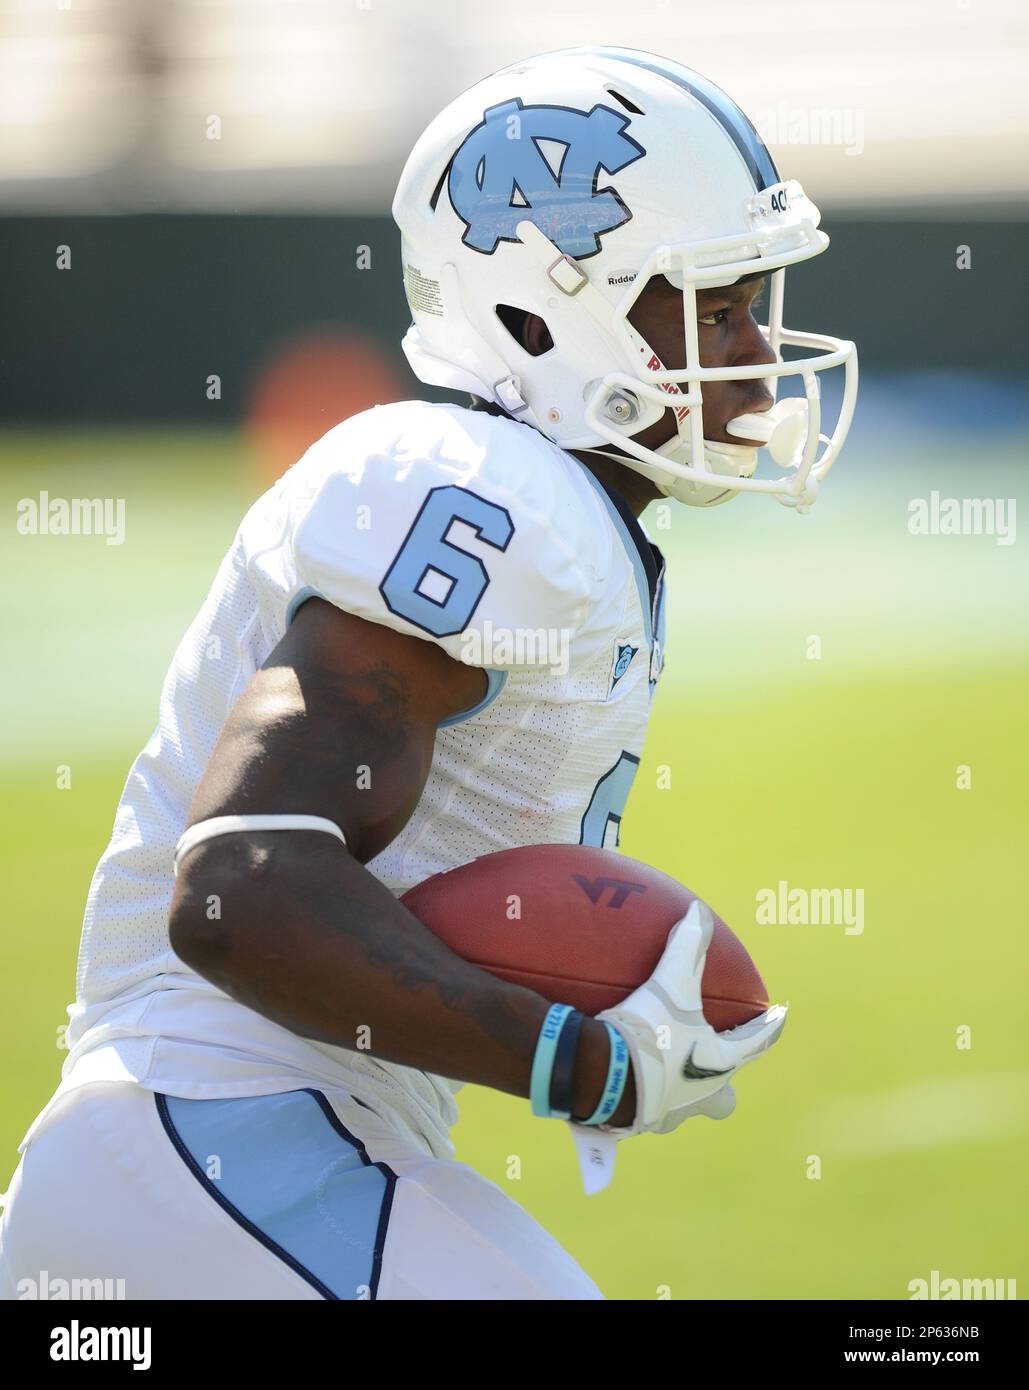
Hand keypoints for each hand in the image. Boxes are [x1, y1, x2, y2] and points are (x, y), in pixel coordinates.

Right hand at [596, 899, 786, 1136]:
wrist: (604, 1077)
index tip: (780, 1015)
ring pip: (684, 1107)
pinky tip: (622, 1081)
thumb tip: (700, 910)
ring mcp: (668, 1114)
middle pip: (723, 1099)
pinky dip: (638, 1095)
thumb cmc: (651, 1032)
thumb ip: (688, 945)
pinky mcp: (635, 1122)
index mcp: (718, 1064)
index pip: (756, 1042)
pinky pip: (644, 1111)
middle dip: (721, 1083)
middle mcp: (699, 1096)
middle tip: (710, 1059)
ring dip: (678, 1090)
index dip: (769, 1026)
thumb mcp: (671, 983)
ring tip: (660, 1069)